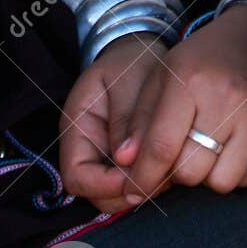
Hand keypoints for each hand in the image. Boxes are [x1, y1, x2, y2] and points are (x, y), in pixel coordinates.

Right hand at [58, 31, 169, 213]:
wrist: (142, 52)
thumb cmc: (132, 61)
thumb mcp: (129, 80)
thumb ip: (127, 119)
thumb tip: (125, 161)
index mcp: (76, 126)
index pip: (77, 176)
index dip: (105, 185)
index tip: (138, 176)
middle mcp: (87, 148)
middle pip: (96, 194)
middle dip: (128, 191)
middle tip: (162, 175)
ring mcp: (106, 157)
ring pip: (117, 195)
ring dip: (142, 190)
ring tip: (169, 168)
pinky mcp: (126, 161)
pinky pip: (134, 183)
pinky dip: (151, 182)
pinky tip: (170, 166)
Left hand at [113, 4, 246, 206]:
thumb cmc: (199, 62)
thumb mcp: (161, 77)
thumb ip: (139, 120)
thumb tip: (124, 160)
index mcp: (190, 80)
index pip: (161, 146)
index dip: (143, 177)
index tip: (132, 191)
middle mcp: (225, 98)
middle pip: (190, 171)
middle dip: (175, 172)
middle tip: (177, 154)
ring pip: (221, 183)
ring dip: (207, 175)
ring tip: (204, 147)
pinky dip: (235, 172)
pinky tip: (229, 147)